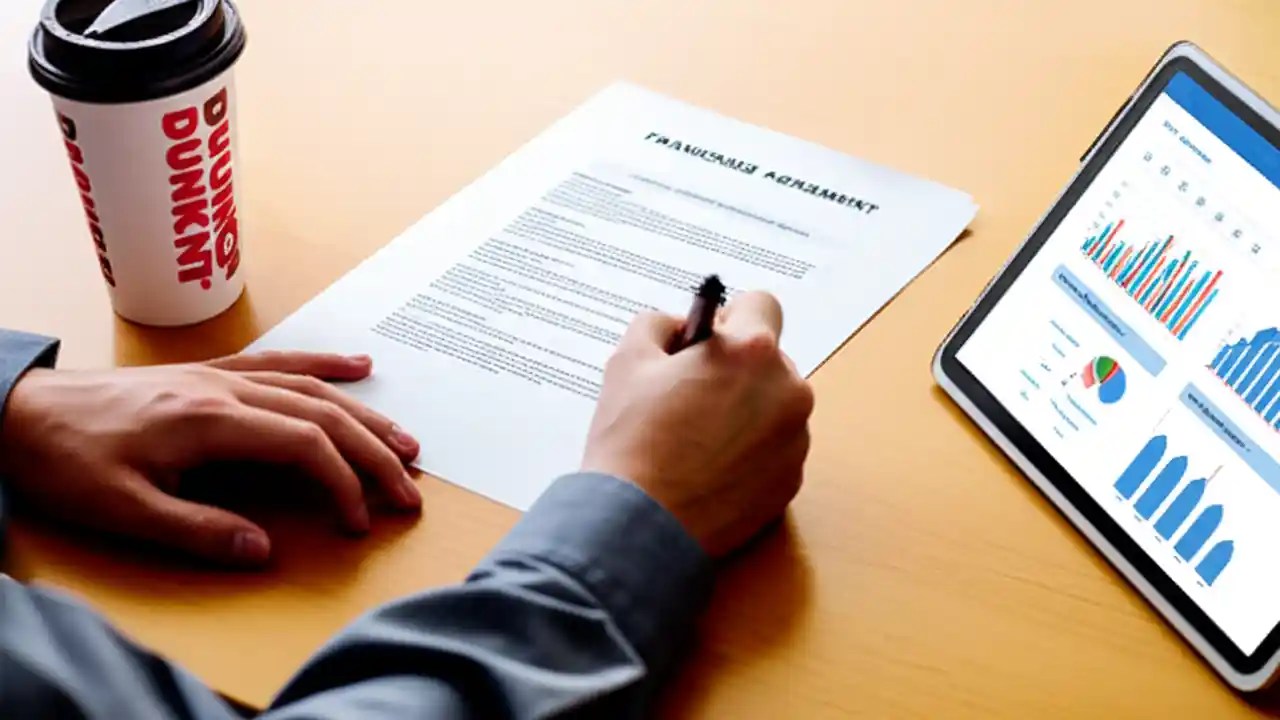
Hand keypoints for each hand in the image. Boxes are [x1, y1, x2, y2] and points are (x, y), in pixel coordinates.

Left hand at [0, 351, 420, 566]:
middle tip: (409, 488)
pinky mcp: (211, 372)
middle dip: (374, 452)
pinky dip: (325, 365)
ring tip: (405, 441)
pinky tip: (358, 367)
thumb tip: (265, 550)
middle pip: (323, 414)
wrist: (20, 410)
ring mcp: (222, 375)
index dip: (343, 483)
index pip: (305, 445)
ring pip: (312, 388)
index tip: (358, 521)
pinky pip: (282, 362)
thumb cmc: (66, 459)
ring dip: (364, 414)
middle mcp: (227, 389)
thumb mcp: (122, 508)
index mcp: (210, 420)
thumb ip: (198, 530)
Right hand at [581, 291, 813, 556]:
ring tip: (696, 438)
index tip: (706, 340)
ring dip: (744, 411)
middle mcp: (787, 391)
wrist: (640, 525)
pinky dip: (749, 452)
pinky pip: (774, 449)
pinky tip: (708, 468)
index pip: (762, 304)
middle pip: (769, 360)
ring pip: (773, 406)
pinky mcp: (790, 482)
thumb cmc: (632, 442)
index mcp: (752, 352)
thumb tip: (679, 328)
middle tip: (689, 395)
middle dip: (735, 369)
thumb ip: (659, 325)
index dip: (729, 317)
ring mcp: (794, 440)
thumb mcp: (628, 361)